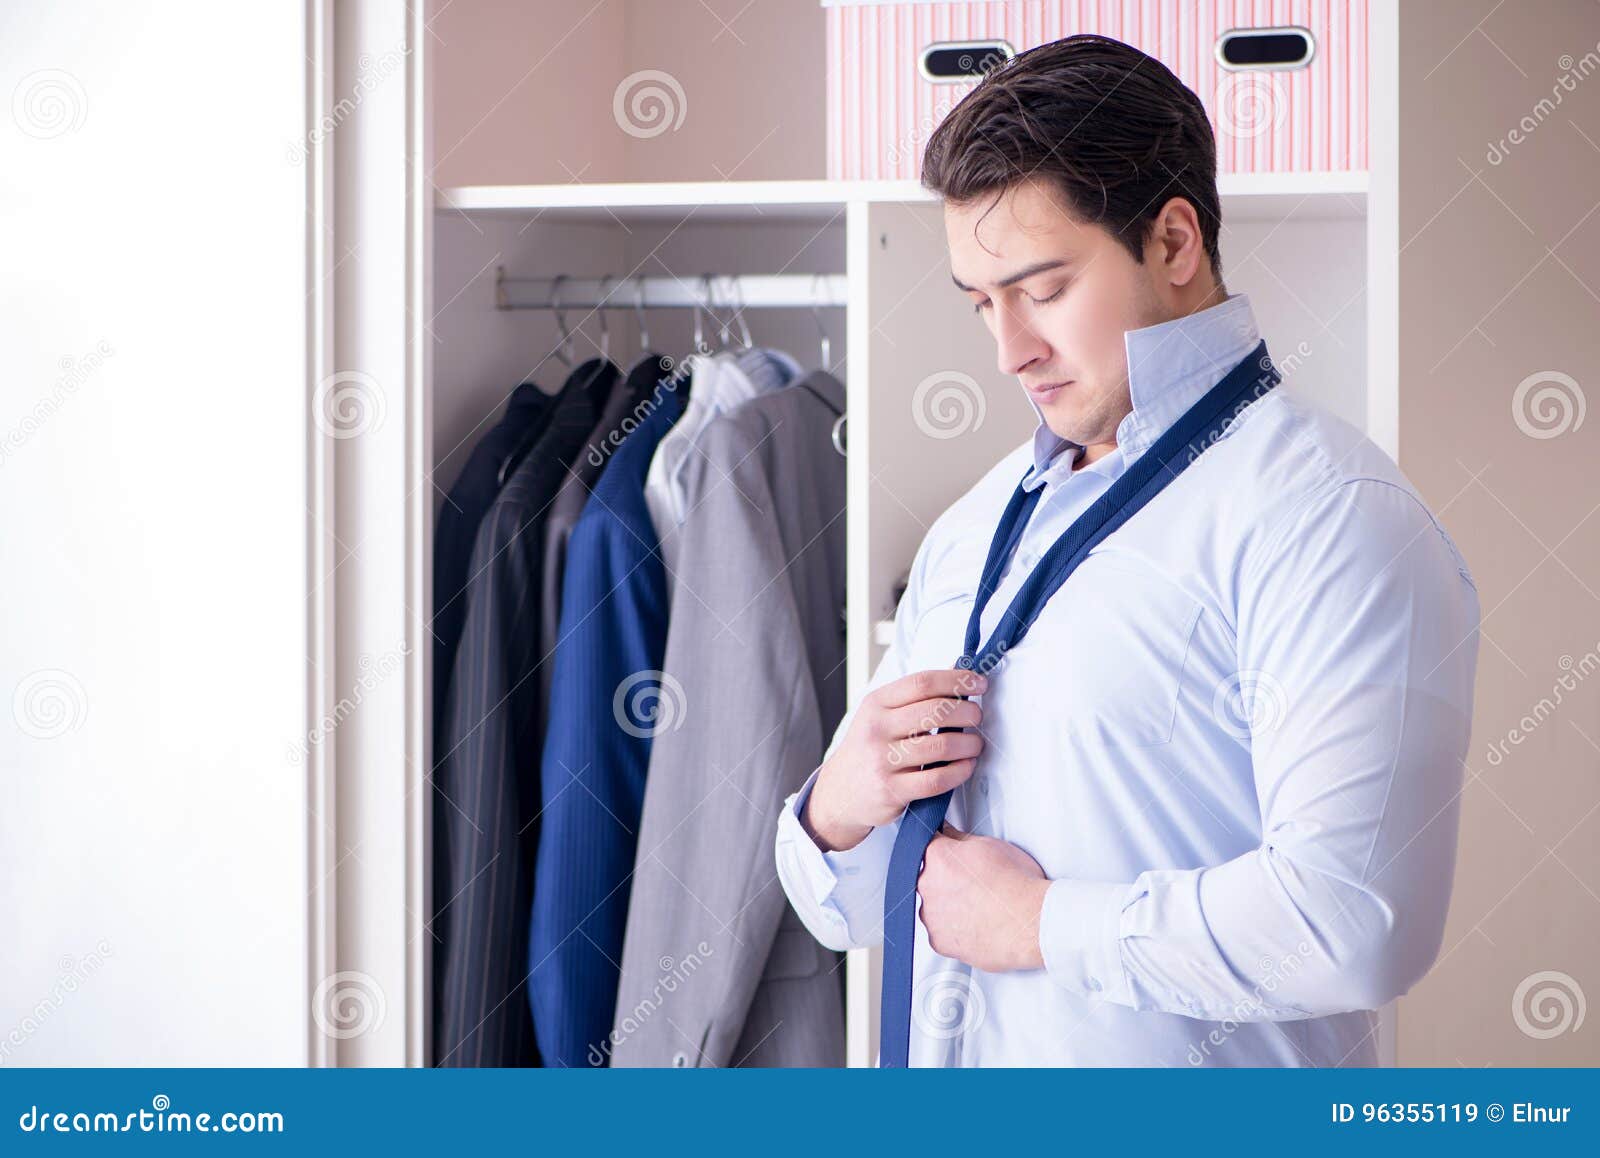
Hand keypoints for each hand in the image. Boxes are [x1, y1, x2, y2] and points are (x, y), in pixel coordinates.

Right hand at [801, 668, 986, 851]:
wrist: (840, 792)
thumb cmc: (869, 749)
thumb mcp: (879, 715)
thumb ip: (913, 700)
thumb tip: (958, 679)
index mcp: (876, 703)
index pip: (922, 683)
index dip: (957, 680)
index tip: (978, 683)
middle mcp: (877, 729)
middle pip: (936, 711)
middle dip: (967, 712)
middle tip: (977, 717)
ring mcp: (883, 761)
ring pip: (941, 746)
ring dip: (969, 744)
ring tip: (975, 744)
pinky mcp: (892, 791)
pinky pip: (937, 779)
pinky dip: (960, 771)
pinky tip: (966, 766)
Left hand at [917, 823, 1049, 972]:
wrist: (1031, 923)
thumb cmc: (1017, 883)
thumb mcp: (990, 845)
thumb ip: (959, 838)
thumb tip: (946, 832)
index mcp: (937, 856)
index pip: (928, 843)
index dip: (944, 848)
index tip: (954, 855)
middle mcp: (926, 885)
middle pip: (929, 876)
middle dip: (946, 877)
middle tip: (974, 883)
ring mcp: (930, 916)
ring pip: (934, 905)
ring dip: (948, 904)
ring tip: (979, 906)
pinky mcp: (938, 941)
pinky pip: (941, 930)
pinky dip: (954, 928)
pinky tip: (976, 923)